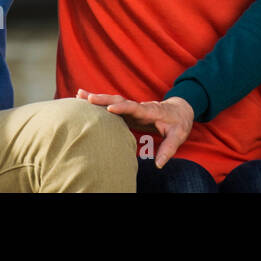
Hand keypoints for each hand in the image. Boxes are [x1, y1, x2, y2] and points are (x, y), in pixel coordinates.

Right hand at [75, 88, 192, 167]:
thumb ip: (168, 149)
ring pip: (113, 101)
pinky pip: (112, 106)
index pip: (135, 107)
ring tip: (79, 95)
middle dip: (104, 99)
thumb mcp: (178, 136)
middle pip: (120, 100)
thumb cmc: (179, 123)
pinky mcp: (128, 112)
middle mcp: (139, 107)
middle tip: (88, 98)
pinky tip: (85, 102)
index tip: (110, 108)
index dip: (123, 107)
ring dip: (97, 98)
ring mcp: (132, 108)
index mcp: (150, 111)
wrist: (180, 111)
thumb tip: (158, 165)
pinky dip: (99, 104)